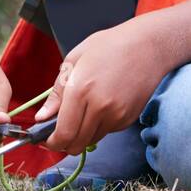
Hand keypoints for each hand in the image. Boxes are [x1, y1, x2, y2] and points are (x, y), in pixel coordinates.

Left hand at [32, 21, 168, 154]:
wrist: (148, 46)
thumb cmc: (110, 46)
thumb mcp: (74, 60)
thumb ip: (56, 93)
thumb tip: (42, 117)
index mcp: (81, 90)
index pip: (63, 133)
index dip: (51, 142)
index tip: (45, 140)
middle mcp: (100, 107)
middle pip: (76, 145)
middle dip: (64, 144)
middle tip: (58, 133)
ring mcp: (117, 115)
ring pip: (91, 141)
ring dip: (81, 134)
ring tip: (82, 112)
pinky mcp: (128, 119)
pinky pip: (106, 132)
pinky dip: (98, 126)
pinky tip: (101, 105)